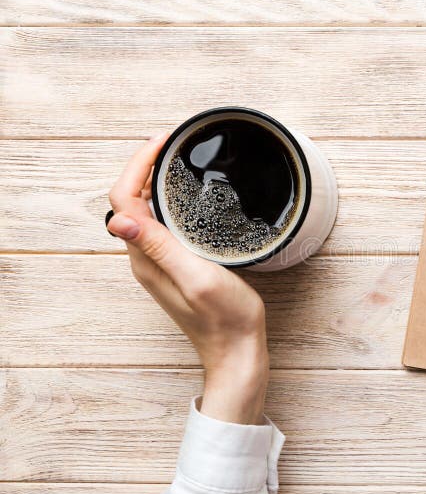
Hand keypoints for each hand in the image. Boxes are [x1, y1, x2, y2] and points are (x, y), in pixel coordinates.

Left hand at [106, 134, 268, 424]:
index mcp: (148, 258)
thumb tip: (120, 220)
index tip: (162, 141)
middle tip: (170, 142)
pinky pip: (160, 224)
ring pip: (143, 211)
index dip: (138, 164)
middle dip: (143, 165)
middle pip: (129, 200)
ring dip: (153, 181)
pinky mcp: (175, 266)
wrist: (237, 351)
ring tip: (175, 158)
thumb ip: (161, 248)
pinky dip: (167, 200)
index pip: (124, 199)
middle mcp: (147, 259)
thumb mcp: (197, 278)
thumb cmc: (225, 319)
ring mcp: (160, 263)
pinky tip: (185, 195)